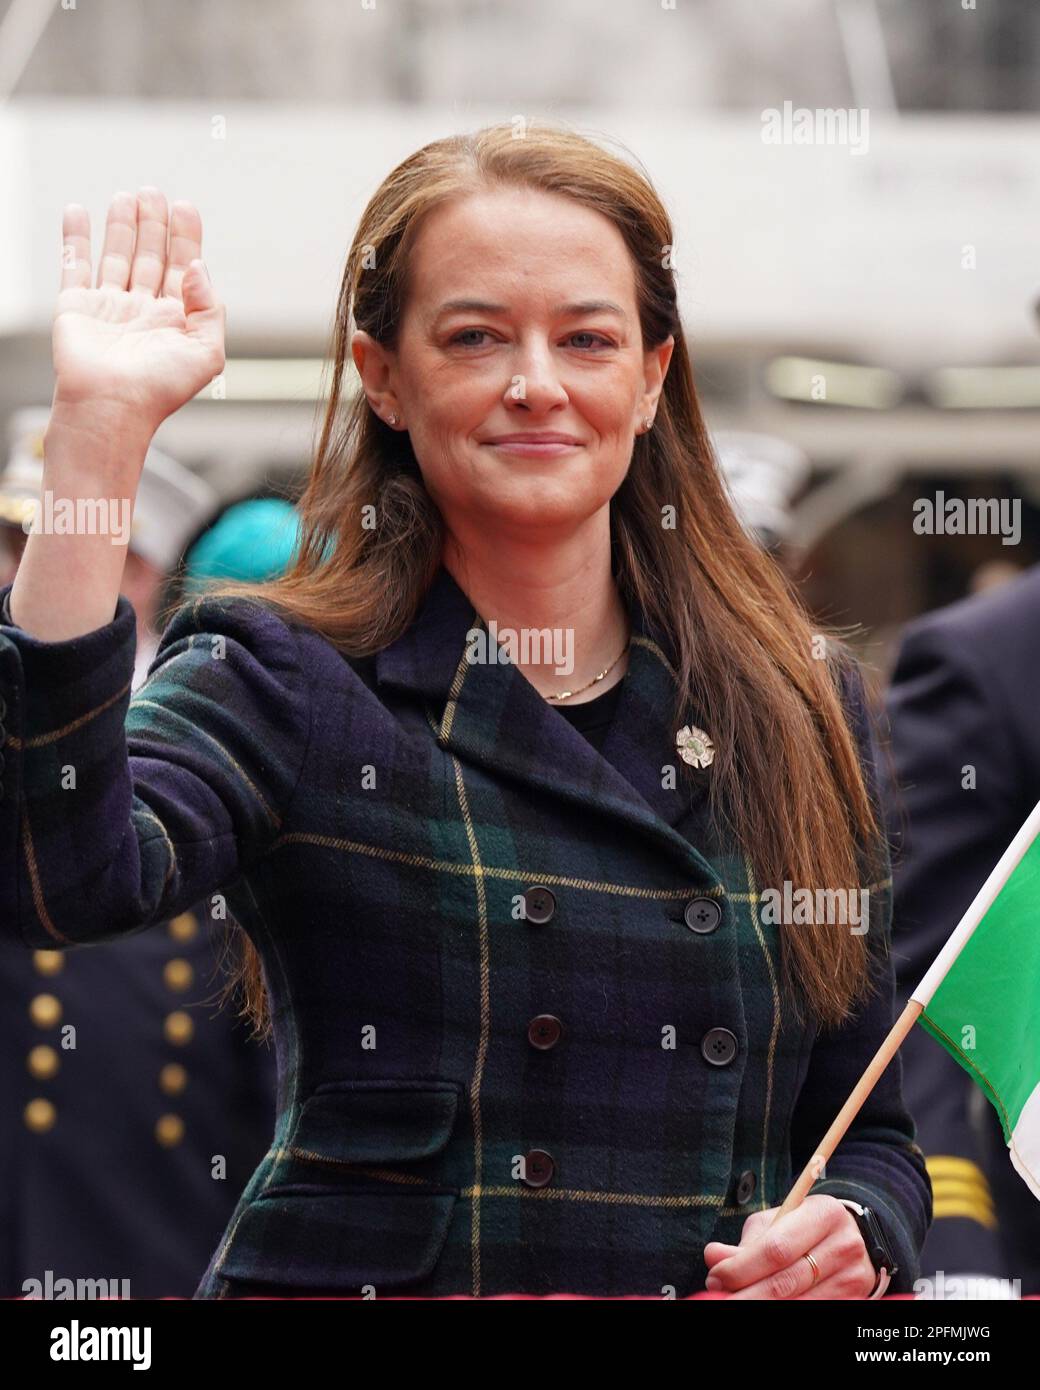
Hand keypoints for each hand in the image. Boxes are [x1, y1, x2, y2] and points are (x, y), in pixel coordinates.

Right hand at [51, 186, 224, 441]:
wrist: (111, 407)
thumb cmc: (159, 389)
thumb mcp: (207, 352)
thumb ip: (209, 308)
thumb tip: (198, 267)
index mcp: (175, 320)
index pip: (183, 268)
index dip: (185, 237)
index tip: (185, 207)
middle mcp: (143, 311)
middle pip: (150, 256)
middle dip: (153, 224)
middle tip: (153, 193)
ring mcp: (109, 307)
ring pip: (116, 256)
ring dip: (121, 225)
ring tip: (127, 196)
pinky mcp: (76, 305)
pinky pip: (73, 264)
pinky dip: (74, 237)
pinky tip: (78, 212)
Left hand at [702, 1195, 876, 1298]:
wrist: (854, 1239)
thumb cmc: (806, 1226)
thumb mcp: (779, 1220)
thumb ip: (749, 1241)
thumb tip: (714, 1256)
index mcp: (823, 1214)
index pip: (777, 1248)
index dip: (742, 1267)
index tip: (716, 1276)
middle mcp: (843, 1246)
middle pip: (785, 1282)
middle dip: (746, 1293)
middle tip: (718, 1295)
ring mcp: (851, 1278)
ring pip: (797, 1302)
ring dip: (759, 1304)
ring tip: (734, 1299)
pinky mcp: (852, 1300)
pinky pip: (809, 1310)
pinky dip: (780, 1310)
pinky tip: (761, 1304)